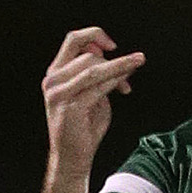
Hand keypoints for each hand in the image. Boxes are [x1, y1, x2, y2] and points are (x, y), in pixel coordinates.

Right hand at [42, 27, 147, 170]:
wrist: (73, 157)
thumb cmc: (84, 127)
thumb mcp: (93, 95)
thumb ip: (100, 76)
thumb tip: (119, 60)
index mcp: (55, 73)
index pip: (73, 40)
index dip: (95, 35)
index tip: (113, 45)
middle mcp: (53, 80)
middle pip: (89, 55)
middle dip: (114, 62)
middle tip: (131, 73)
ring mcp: (59, 93)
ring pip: (95, 67)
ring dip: (120, 64)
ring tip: (138, 61)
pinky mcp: (70, 106)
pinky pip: (98, 85)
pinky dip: (116, 79)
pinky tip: (126, 84)